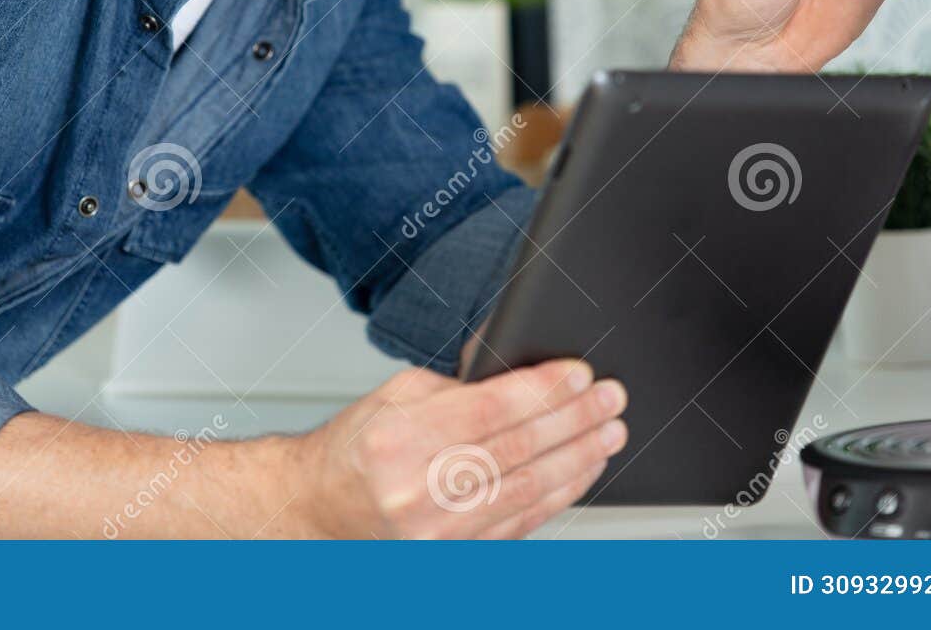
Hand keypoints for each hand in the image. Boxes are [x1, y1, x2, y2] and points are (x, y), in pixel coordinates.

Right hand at [294, 359, 626, 538]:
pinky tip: (580, 471)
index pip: (491, 409)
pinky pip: (519, 523)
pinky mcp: (450, 555)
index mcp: (398, 437)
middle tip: (611, 400)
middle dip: (574, 421)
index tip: (581, 375)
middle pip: (517, 449)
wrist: (319, 507)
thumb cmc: (357, 447)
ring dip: (578, 459)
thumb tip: (528, 382)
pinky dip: (557, 496)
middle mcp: (415, 489)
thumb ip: (458, 387)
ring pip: (527, 491)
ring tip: (609, 433)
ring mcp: (434, 531)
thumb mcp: (396, 394)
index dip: (544, 390)